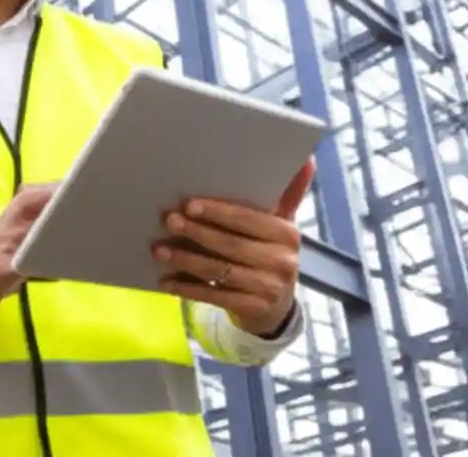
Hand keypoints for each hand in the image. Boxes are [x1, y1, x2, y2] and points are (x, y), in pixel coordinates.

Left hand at [151, 159, 315, 335]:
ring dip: (186, 260)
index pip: (249, 220)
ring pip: (219, 270)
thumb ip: (289, 194)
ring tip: (160, 249)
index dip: (220, 212)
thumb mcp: (281, 225)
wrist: (277, 308)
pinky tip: (166, 281)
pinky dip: (188, 288)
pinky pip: (214, 296)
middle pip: (231, 245)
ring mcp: (267, 288)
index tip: (190, 204)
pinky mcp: (251, 309)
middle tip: (169, 220)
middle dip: (197, 232)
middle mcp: (282, 262)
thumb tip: (307, 158)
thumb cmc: (271, 255)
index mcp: (287, 235)